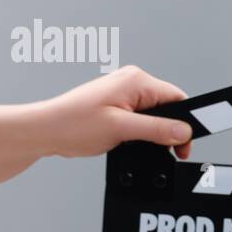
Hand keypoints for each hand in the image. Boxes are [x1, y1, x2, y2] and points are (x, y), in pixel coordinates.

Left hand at [36, 65, 194, 159]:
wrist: (46, 130)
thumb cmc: (73, 123)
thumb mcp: (121, 128)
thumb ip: (157, 129)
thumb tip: (184, 131)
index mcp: (136, 81)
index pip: (177, 98)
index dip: (186, 123)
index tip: (185, 144)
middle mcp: (132, 82)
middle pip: (169, 106)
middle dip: (170, 130)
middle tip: (166, 150)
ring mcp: (124, 92)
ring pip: (156, 114)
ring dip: (154, 132)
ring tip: (136, 142)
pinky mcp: (118, 104)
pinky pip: (142, 117)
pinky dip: (142, 131)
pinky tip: (129, 140)